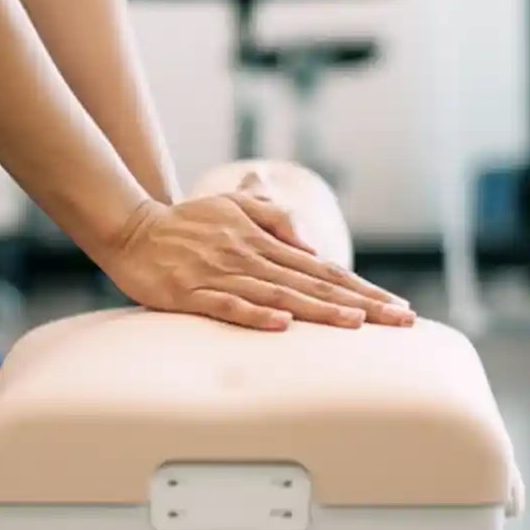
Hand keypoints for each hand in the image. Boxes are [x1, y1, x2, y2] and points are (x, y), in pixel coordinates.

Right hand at [99, 194, 415, 330]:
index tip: (397, 307)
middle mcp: (249, 257)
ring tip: (355, 323)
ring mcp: (220, 274)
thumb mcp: (233, 205)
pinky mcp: (191, 292)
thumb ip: (274, 216)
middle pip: (313, 283)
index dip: (363, 288)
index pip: (324, 268)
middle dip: (359, 303)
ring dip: (318, 309)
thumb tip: (311, 244)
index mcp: (263, 241)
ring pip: (278, 294)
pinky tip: (281, 324)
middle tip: (398, 321)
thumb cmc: (187, 222)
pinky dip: (254, 314)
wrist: (132, 230)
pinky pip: (227, 304)